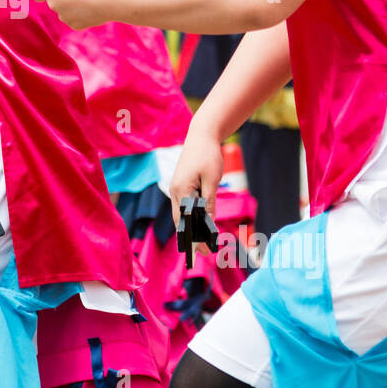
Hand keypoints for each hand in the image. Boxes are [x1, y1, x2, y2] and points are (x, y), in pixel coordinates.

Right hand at [169, 130, 222, 253]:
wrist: (202, 135)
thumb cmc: (207, 155)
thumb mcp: (212, 181)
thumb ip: (209, 203)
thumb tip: (209, 223)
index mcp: (180, 191)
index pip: (183, 222)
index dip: (192, 238)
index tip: (202, 252)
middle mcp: (174, 191)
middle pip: (181, 220)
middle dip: (190, 236)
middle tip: (204, 252)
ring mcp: (176, 187)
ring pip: (182, 213)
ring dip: (191, 226)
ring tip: (204, 241)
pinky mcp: (181, 184)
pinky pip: (185, 204)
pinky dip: (192, 215)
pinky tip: (201, 222)